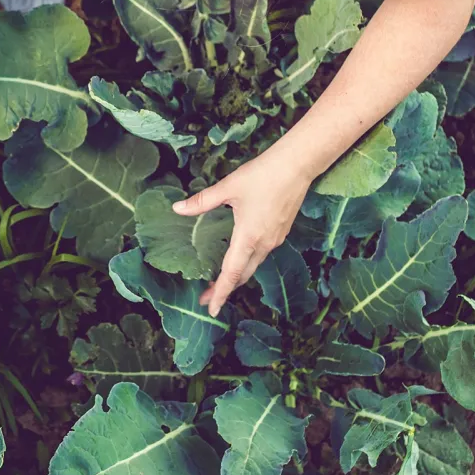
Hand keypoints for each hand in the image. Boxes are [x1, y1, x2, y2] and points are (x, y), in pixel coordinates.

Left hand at [172, 146, 314, 316]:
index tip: (211, 309)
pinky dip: (248, 262)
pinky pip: (262, 254)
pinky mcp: (281, 232)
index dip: (220, 293)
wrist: (297, 165)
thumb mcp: (228, 187)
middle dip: (225, 289)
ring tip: (219, 281)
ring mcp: (275, 239)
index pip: (231, 273)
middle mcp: (263, 244)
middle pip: (242, 275)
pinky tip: (239, 256)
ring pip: (253, 265)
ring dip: (236, 276)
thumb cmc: (262, 175)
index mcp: (248, 237)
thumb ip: (202, 201)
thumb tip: (177, 209)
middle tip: (207, 298)